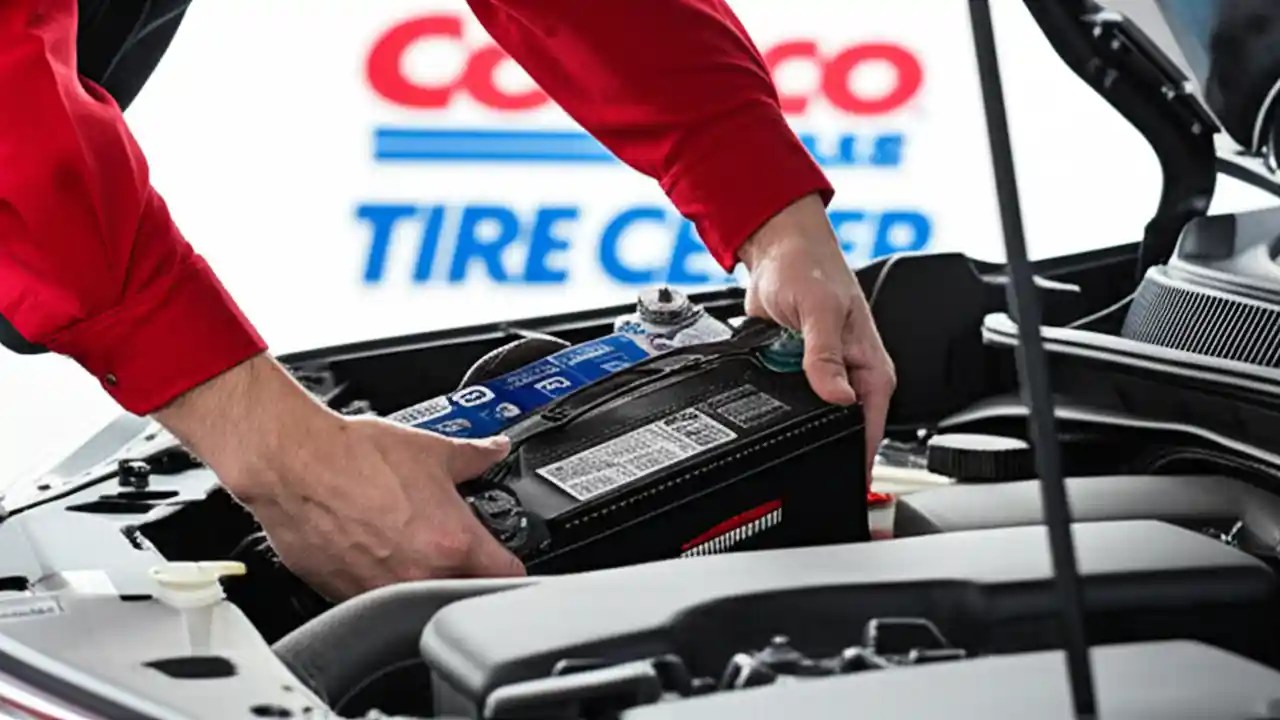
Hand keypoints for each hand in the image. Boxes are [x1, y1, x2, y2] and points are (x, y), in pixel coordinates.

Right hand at [154, 354, 524, 599]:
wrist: (294, 463)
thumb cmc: (355, 457)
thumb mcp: (432, 449)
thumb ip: (475, 455)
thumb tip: (495, 450)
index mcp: (452, 543)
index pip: (509, 577)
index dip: (513, 564)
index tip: (507, 557)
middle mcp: (420, 575)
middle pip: (464, 591)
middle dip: (464, 571)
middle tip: (451, 543)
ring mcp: (380, 591)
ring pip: (418, 600)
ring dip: (420, 578)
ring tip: (405, 542)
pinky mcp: (343, 595)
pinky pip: (375, 600)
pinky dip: (380, 582)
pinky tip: (373, 549)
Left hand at [738, 194, 895, 481]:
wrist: (776, 250)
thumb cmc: (811, 268)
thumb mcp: (819, 311)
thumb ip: (824, 356)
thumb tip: (837, 396)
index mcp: (871, 368)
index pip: (871, 428)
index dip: (858, 459)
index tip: (844, 484)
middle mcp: (849, 377)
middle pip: (839, 429)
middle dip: (820, 444)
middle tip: (801, 462)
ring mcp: (821, 377)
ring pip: (807, 417)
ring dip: (792, 420)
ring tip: (780, 417)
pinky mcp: (794, 373)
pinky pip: (784, 401)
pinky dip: (773, 401)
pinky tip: (766, 396)